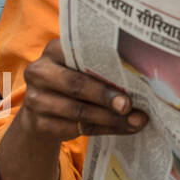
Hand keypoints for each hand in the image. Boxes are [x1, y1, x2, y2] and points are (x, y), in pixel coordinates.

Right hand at [12, 39, 148, 144]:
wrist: (42, 111)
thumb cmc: (74, 82)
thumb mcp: (83, 69)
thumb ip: (104, 69)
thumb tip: (143, 82)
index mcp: (54, 50)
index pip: (80, 54)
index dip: (105, 66)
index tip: (130, 76)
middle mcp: (40, 72)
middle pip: (77, 84)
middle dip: (106, 96)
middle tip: (129, 105)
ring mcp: (35, 99)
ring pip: (77, 110)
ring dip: (110, 118)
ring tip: (135, 120)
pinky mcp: (38, 123)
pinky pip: (76, 128)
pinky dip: (104, 129)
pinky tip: (123, 128)